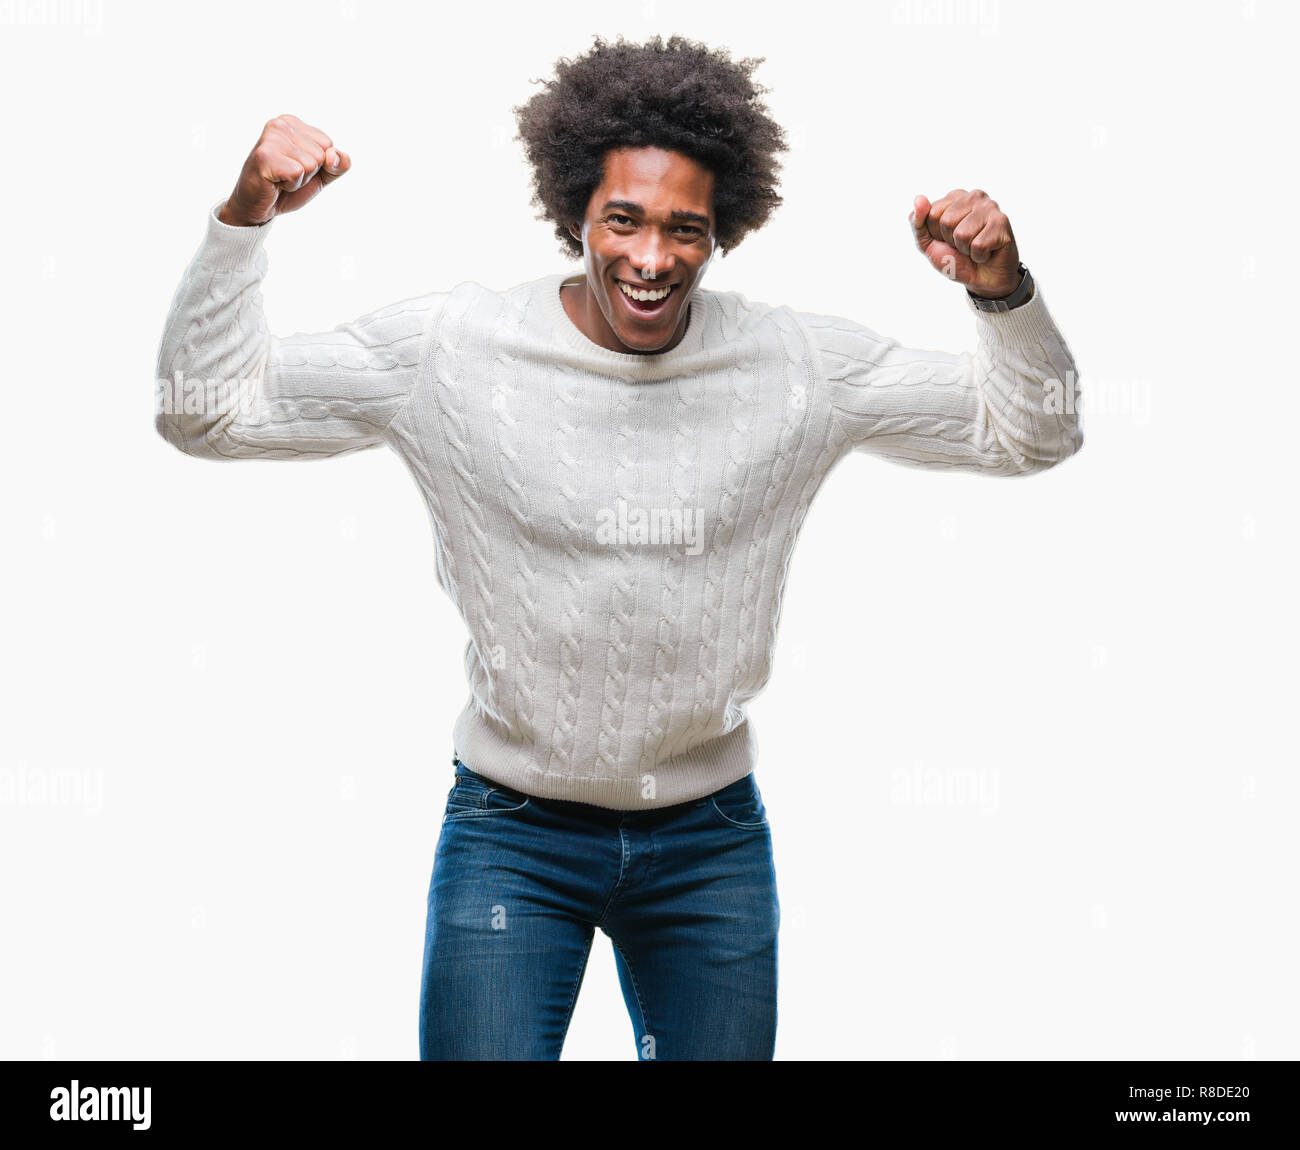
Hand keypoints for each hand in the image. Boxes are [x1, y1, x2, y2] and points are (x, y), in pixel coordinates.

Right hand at [217, 114, 350, 226]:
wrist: (259, 207)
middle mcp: (280, 124)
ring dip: (299, 180)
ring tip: (281, 178)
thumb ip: (338, 164)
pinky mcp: (264, 156)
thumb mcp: (321, 175)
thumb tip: (335, 155)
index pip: (328, 144)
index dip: (318, 165)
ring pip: (311, 164)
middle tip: (287, 175)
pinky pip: (297, 172)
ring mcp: (271, 138)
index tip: (296, 167)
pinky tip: (275, 182)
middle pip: (321, 154)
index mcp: (292, 123)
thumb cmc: (287, 187)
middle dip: (309, 173)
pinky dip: (291, 185)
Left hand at [909, 189, 1021, 297]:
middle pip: (946, 222)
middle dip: (950, 241)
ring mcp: (990, 207)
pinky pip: (978, 245)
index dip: (936, 234)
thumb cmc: (955, 258)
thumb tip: (919, 199)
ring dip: (965, 249)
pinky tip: (987, 252)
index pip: (931, 213)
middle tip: (963, 245)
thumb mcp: (928, 243)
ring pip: (962, 234)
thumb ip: (918, 223)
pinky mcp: (1002, 222)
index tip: (948, 239)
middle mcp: (974, 196)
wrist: (981, 279)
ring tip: (974, 248)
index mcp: (955, 197)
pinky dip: (978, 256)